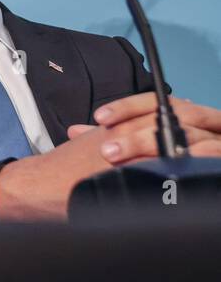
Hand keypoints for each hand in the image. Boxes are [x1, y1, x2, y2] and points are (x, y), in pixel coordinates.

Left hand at [76, 93, 220, 159]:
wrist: (219, 179)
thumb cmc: (188, 161)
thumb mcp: (152, 146)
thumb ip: (118, 137)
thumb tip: (76, 131)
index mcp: (186, 117)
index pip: (155, 102)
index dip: (127, 107)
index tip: (99, 117)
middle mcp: (206, 123)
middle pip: (170, 116)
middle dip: (135, 131)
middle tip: (106, 149)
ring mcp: (220, 138)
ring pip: (189, 133)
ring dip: (152, 144)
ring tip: (121, 157)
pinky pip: (213, 151)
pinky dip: (192, 156)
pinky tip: (169, 164)